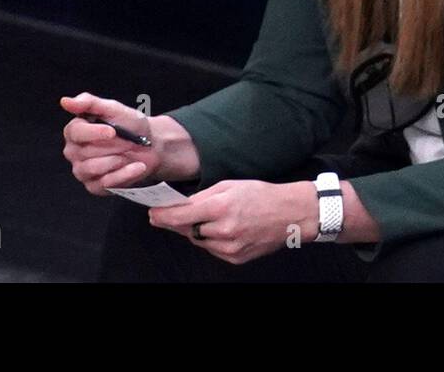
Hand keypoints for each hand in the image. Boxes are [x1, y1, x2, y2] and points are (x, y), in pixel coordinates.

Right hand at [60, 92, 158, 195]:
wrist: (151, 145)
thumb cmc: (130, 125)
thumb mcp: (113, 109)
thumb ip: (90, 103)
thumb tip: (65, 101)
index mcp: (75, 131)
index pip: (75, 132)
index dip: (94, 133)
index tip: (112, 131)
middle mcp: (74, 152)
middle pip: (85, 152)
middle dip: (112, 146)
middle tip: (129, 141)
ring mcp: (82, 171)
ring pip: (93, 168)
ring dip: (117, 160)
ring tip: (129, 152)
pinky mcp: (95, 186)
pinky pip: (105, 183)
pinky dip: (124, 174)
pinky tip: (137, 166)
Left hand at [148, 180, 315, 264]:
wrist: (290, 214)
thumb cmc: (262, 195)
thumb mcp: (231, 185)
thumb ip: (204, 195)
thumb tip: (182, 205)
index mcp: (222, 207)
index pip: (181, 216)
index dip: (163, 215)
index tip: (152, 214)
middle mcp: (224, 230)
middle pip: (187, 230)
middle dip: (179, 222)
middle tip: (173, 214)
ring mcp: (230, 247)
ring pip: (199, 241)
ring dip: (196, 231)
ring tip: (210, 218)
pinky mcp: (235, 258)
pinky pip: (212, 249)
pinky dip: (211, 240)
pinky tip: (222, 229)